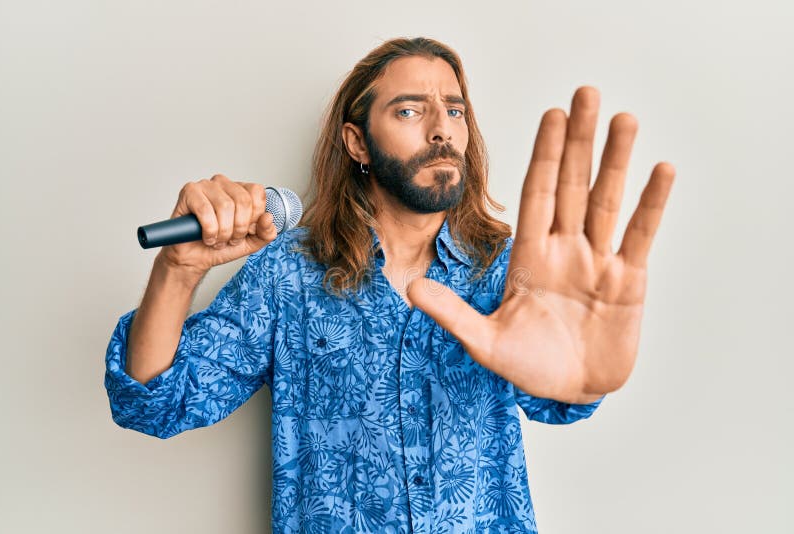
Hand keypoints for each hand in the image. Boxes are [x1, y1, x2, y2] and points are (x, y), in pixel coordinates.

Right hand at [157, 174, 277, 276]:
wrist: (195, 258)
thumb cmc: (220, 245)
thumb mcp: (251, 242)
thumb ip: (266, 233)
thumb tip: (268, 218)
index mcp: (241, 190)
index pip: (257, 193)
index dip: (255, 217)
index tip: (247, 231)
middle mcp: (224, 184)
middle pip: (243, 200)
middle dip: (239, 228)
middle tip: (231, 239)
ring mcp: (206, 185)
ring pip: (225, 206)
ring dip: (223, 232)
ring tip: (218, 240)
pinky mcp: (189, 192)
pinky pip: (205, 210)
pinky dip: (209, 230)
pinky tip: (207, 237)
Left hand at [407, 86, 675, 403]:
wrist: (570, 393)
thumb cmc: (528, 367)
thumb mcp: (484, 342)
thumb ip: (453, 314)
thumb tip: (410, 288)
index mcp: (530, 256)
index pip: (538, 195)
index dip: (544, 156)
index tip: (551, 117)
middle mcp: (565, 249)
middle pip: (573, 185)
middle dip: (579, 141)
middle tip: (587, 94)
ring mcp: (598, 262)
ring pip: (607, 202)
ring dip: (616, 161)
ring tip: (624, 119)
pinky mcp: (629, 282)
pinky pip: (639, 236)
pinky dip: (650, 205)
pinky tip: (661, 171)